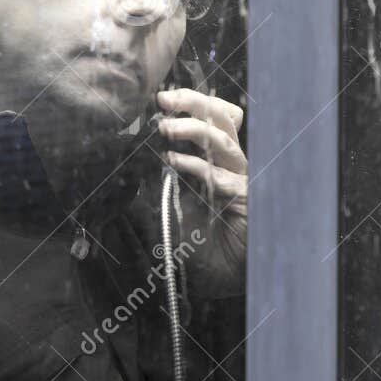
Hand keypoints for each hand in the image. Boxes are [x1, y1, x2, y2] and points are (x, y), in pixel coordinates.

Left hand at [156, 85, 246, 295]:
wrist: (221, 281)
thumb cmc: (200, 249)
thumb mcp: (169, 210)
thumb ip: (157, 185)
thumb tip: (133, 163)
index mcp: (217, 162)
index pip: (215, 119)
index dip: (193, 104)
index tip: (161, 99)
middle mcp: (231, 167)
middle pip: (222, 119)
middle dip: (193, 103)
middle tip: (163, 99)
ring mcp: (242, 182)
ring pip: (224, 141)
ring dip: (193, 130)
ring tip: (165, 128)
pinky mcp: (248, 203)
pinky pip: (224, 178)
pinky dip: (198, 167)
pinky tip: (175, 163)